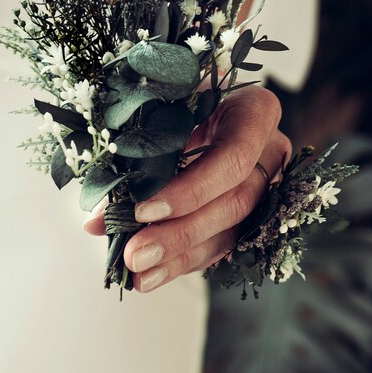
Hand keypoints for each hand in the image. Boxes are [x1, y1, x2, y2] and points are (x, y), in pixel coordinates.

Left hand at [84, 85, 290, 292]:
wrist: (209, 101)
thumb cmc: (184, 96)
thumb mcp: (166, 106)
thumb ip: (143, 149)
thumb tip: (100, 214)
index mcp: (256, 112)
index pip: (234, 157)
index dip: (191, 189)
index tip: (143, 209)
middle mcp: (271, 151)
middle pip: (236, 202)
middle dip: (181, 232)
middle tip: (134, 253)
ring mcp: (269, 184)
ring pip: (232, 230)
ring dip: (180, 256)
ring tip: (137, 272)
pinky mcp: (255, 212)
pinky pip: (223, 244)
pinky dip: (183, 261)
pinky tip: (150, 276)